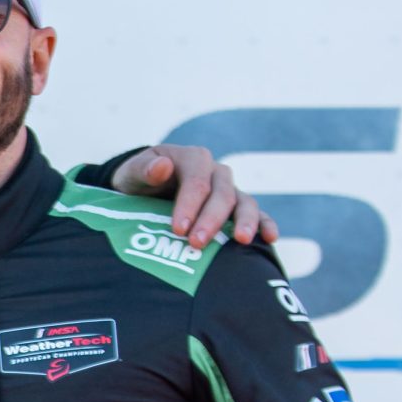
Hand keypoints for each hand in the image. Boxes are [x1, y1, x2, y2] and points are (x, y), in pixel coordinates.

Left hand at [109, 144, 276, 246]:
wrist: (143, 191)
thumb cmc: (137, 182)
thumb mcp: (132, 173)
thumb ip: (144, 169)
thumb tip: (162, 166)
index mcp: (192, 158)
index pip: (196, 181)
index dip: (189, 205)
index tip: (178, 229)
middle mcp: (214, 172)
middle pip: (221, 193)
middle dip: (211, 219)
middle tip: (196, 243)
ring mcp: (228, 189)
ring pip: (244, 202)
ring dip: (245, 221)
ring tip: (242, 240)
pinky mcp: (236, 207)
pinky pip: (257, 213)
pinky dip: (265, 224)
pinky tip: (270, 239)